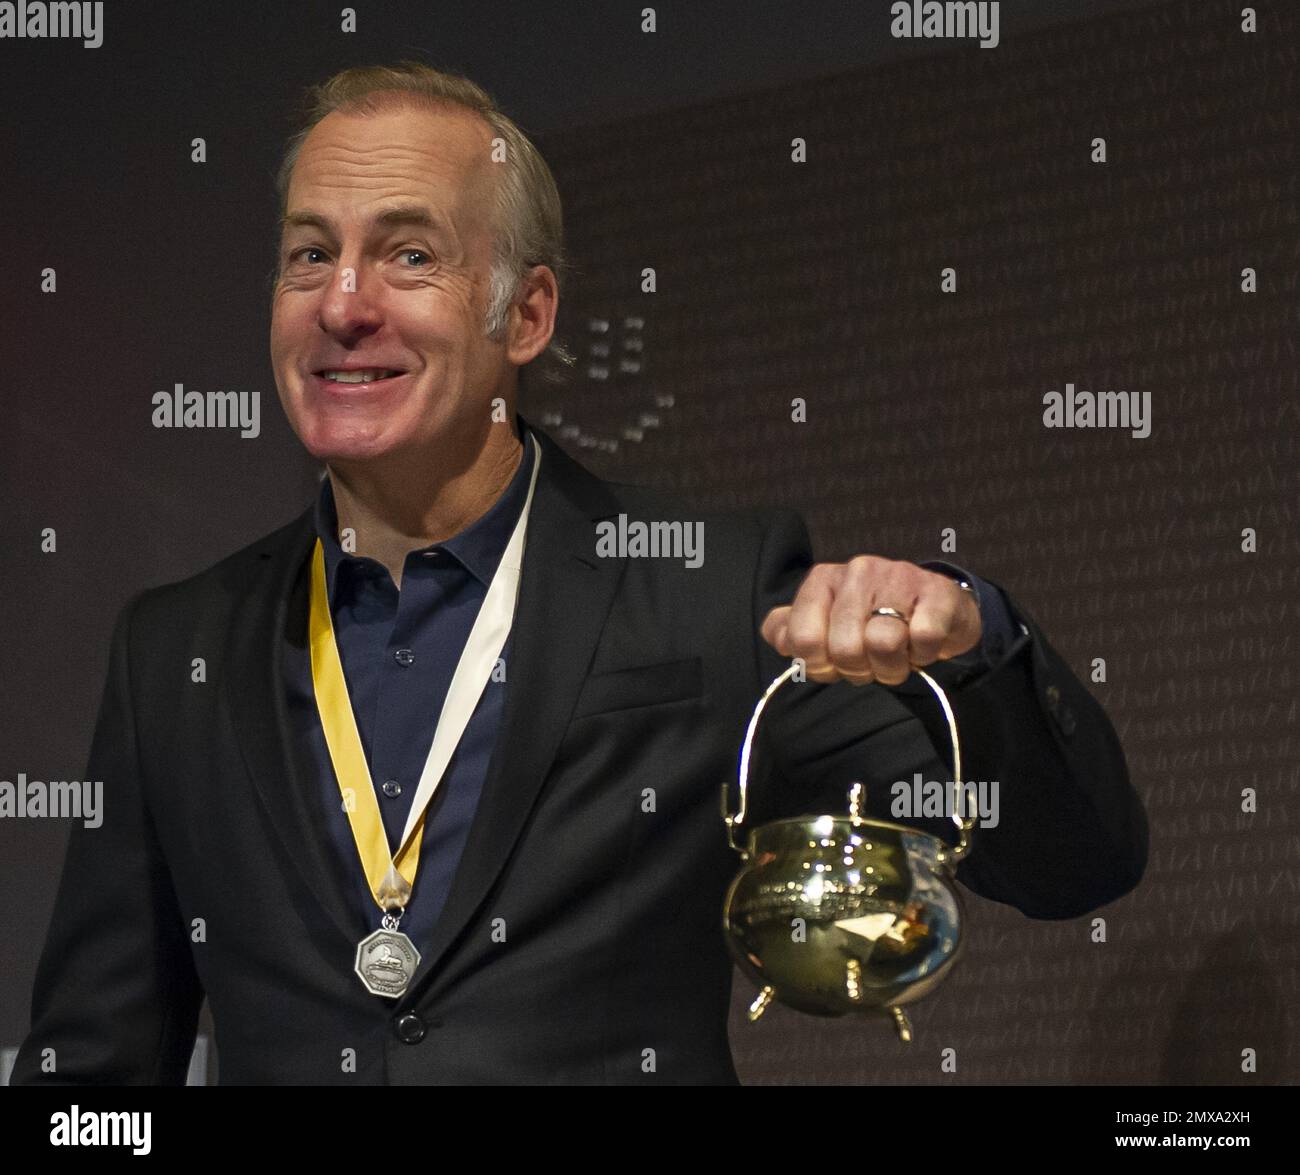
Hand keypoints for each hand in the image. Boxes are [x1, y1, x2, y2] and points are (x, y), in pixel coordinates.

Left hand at [760, 556, 981, 685]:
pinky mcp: (937, 592)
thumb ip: (794, 632)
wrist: (938, 608)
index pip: (802, 639)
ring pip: (883, 643)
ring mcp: (898, 577)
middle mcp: (857, 571)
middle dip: (859, 670)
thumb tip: (781, 640)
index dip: (819, 666)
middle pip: (844, 649)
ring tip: (897, 656)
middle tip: (872, 662)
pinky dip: (923, 655)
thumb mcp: (826, 624)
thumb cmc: (873, 620)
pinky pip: (923, 639)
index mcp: (823, 579)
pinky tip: (921, 646)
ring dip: (891, 666)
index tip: (834, 665)